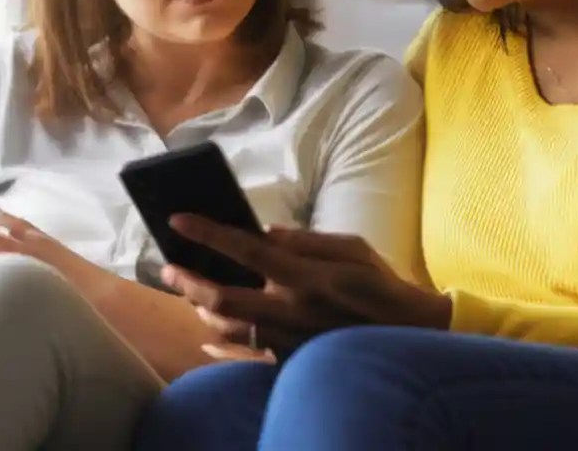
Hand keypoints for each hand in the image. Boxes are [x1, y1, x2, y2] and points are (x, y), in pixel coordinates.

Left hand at [163, 215, 451, 354]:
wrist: (409, 335)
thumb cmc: (382, 285)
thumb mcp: (354, 247)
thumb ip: (308, 239)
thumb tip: (264, 233)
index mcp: (306, 275)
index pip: (246, 249)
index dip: (208, 233)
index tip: (178, 219)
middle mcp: (292, 308)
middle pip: (223, 299)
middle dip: (188, 282)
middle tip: (167, 267)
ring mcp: (289, 338)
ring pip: (228, 329)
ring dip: (200, 310)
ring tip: (187, 292)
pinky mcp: (291, 357)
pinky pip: (245, 353)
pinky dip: (220, 344)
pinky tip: (206, 334)